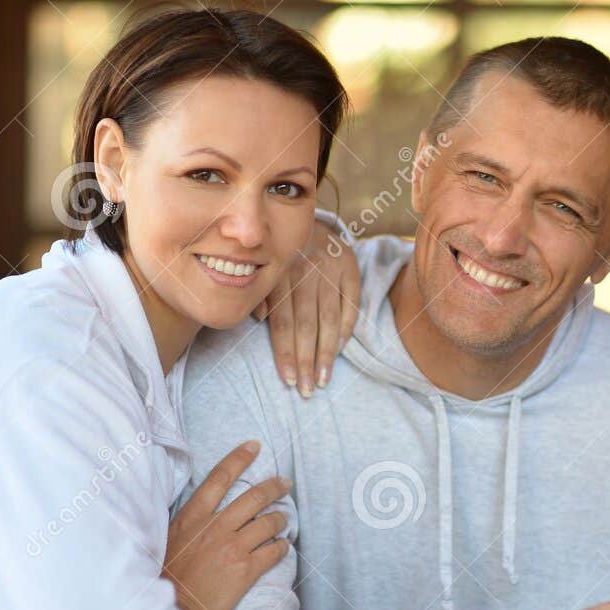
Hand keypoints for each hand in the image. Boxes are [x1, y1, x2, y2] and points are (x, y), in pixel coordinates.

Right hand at [164, 441, 290, 609]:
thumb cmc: (165, 577)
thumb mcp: (167, 538)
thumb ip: (189, 520)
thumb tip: (205, 509)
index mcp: (193, 516)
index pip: (220, 477)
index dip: (239, 458)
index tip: (254, 445)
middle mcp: (215, 526)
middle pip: (254, 496)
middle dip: (275, 486)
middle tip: (285, 483)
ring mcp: (232, 547)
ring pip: (268, 522)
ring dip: (280, 519)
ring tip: (283, 520)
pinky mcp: (245, 570)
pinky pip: (274, 551)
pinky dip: (282, 546)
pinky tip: (282, 547)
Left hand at [256, 218, 359, 397]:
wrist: (309, 218)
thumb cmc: (279, 253)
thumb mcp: (263, 267)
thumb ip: (260, 292)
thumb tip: (258, 319)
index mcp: (280, 273)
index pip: (283, 321)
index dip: (285, 352)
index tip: (289, 380)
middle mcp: (306, 271)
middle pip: (306, 325)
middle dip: (306, 361)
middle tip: (307, 391)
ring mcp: (331, 269)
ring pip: (329, 319)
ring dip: (327, 353)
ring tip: (323, 380)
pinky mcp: (351, 268)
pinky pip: (350, 305)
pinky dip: (345, 329)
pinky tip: (338, 351)